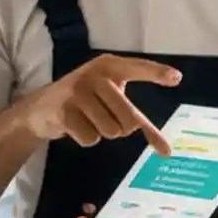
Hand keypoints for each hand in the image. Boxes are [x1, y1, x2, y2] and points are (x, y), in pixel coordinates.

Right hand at [22, 54, 180, 155]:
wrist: (41, 107)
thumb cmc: (86, 101)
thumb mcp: (112, 100)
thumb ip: (139, 119)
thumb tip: (167, 152)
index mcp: (111, 66)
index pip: (138, 68)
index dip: (157, 73)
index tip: (177, 78)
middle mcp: (95, 73)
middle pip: (128, 119)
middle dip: (122, 128)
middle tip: (105, 117)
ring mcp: (78, 90)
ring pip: (110, 131)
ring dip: (101, 133)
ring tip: (87, 118)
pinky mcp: (64, 110)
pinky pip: (90, 139)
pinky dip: (85, 138)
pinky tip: (73, 124)